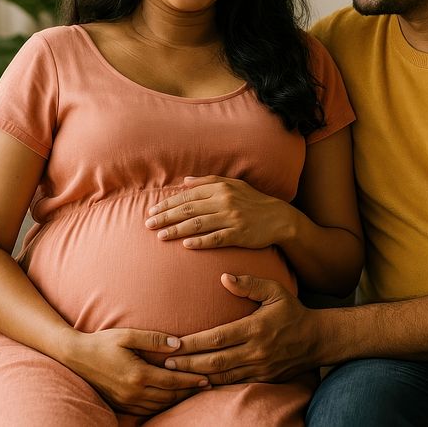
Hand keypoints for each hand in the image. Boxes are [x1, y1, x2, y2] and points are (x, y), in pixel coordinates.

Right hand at [64, 328, 208, 415]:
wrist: (76, 356)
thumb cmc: (103, 342)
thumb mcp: (128, 335)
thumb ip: (154, 339)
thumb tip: (178, 344)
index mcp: (138, 374)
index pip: (172, 380)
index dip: (191, 380)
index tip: (206, 379)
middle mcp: (133, 391)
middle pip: (169, 396)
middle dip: (189, 391)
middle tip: (207, 385)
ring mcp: (126, 400)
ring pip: (159, 405)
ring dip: (177, 399)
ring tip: (192, 391)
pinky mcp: (121, 404)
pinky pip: (147, 409)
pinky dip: (162, 404)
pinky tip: (170, 397)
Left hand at [145, 176, 294, 249]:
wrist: (278, 218)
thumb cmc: (252, 201)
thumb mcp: (233, 185)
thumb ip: (207, 182)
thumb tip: (184, 182)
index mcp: (221, 188)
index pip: (187, 196)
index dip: (168, 203)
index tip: (152, 210)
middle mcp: (224, 201)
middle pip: (188, 209)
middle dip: (166, 217)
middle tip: (148, 224)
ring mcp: (232, 218)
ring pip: (198, 224)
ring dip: (177, 230)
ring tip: (161, 236)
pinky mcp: (239, 234)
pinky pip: (216, 238)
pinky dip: (200, 242)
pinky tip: (186, 245)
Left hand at [164, 274, 317, 384]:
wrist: (318, 339)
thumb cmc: (292, 311)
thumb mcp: (275, 291)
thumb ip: (250, 284)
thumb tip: (224, 278)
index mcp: (256, 328)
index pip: (217, 338)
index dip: (193, 343)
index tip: (173, 343)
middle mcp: (256, 351)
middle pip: (214, 361)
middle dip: (187, 363)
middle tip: (164, 363)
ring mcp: (260, 367)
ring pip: (222, 376)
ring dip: (196, 376)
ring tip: (174, 375)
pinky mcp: (263, 378)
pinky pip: (234, 384)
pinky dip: (214, 385)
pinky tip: (198, 383)